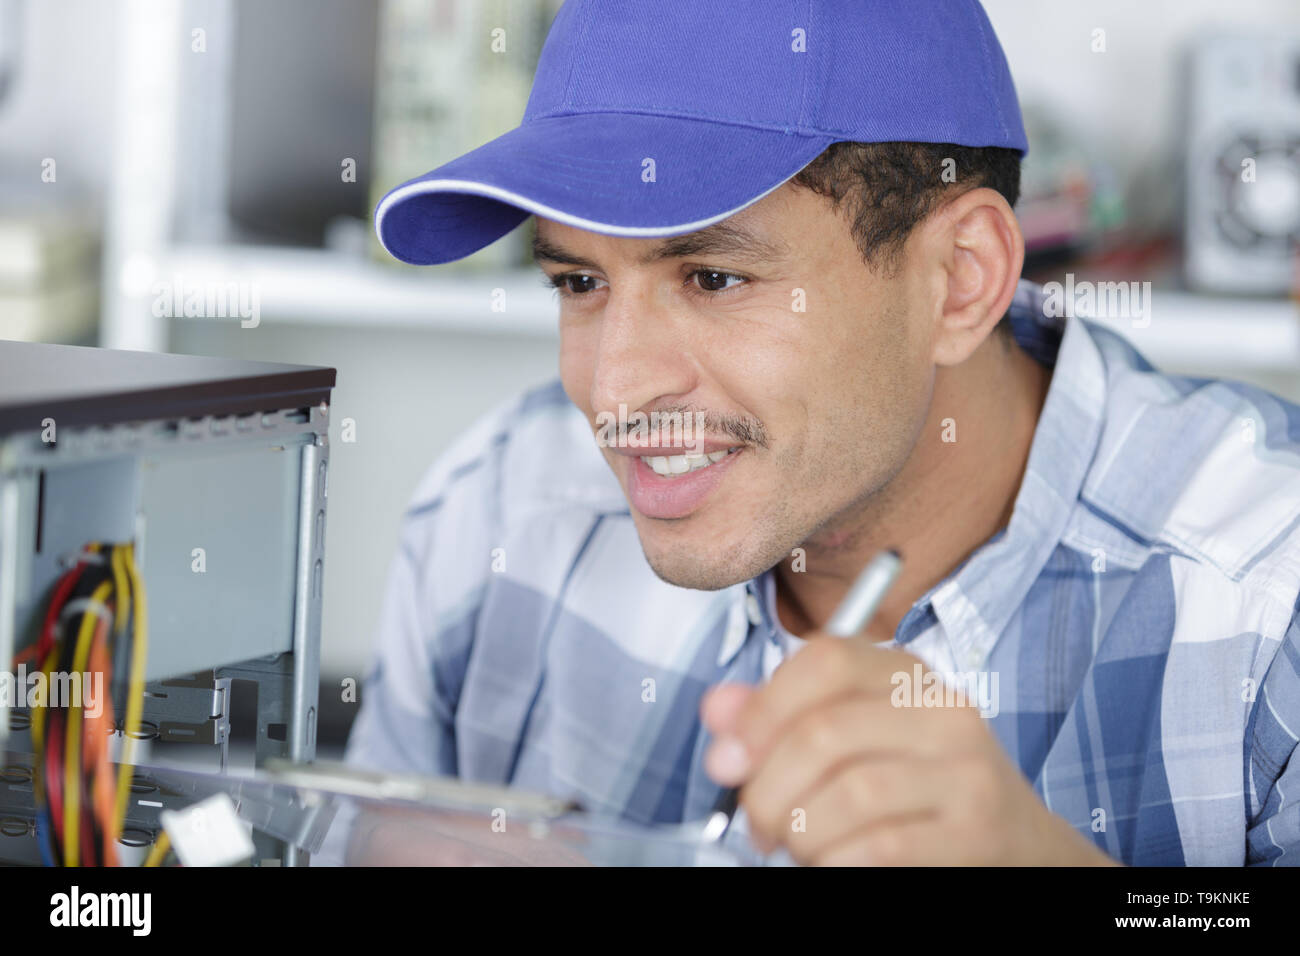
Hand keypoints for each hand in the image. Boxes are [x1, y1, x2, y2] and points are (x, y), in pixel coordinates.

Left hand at [701, 637, 1119, 865]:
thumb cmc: (918, 788)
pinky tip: (828, 862)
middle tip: (757, 823)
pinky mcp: (974, 829)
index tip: (731, 757)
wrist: (1018, 846)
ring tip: (797, 845)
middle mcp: (942, 709)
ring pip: (849, 792)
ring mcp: (966, 769)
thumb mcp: (854, 738)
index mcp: (905, 673)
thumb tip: (718, 710)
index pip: (825, 658)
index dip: (762, 708)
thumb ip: (781, 718)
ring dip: (800, 830)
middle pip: (824, 731)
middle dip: (767, 787)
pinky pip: (880, 843)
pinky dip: (833, 859)